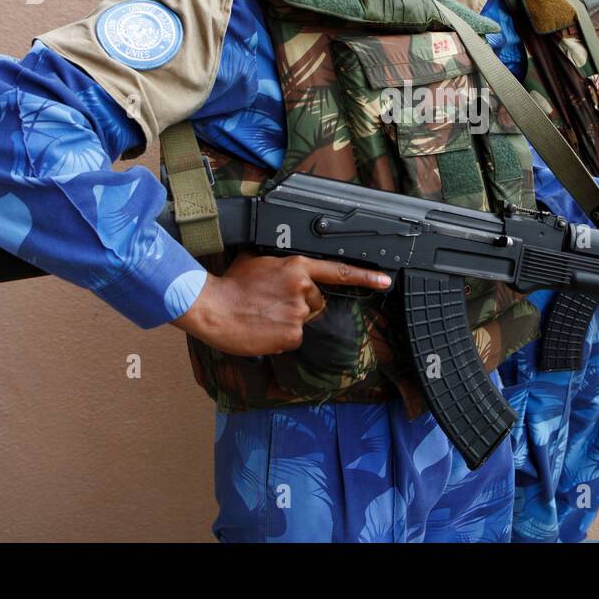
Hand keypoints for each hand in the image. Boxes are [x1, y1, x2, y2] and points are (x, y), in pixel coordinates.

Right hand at [169, 251, 391, 355]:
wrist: (213, 307)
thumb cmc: (230, 284)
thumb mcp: (257, 260)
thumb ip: (280, 264)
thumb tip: (284, 268)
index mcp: (297, 266)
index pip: (338, 271)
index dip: (365, 276)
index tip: (385, 280)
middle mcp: (303, 288)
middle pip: (317, 301)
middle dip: (301, 304)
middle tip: (272, 303)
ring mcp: (299, 312)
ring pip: (304, 320)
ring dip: (289, 320)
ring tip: (263, 315)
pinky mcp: (292, 335)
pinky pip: (294, 338)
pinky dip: (281, 336)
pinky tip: (263, 328)